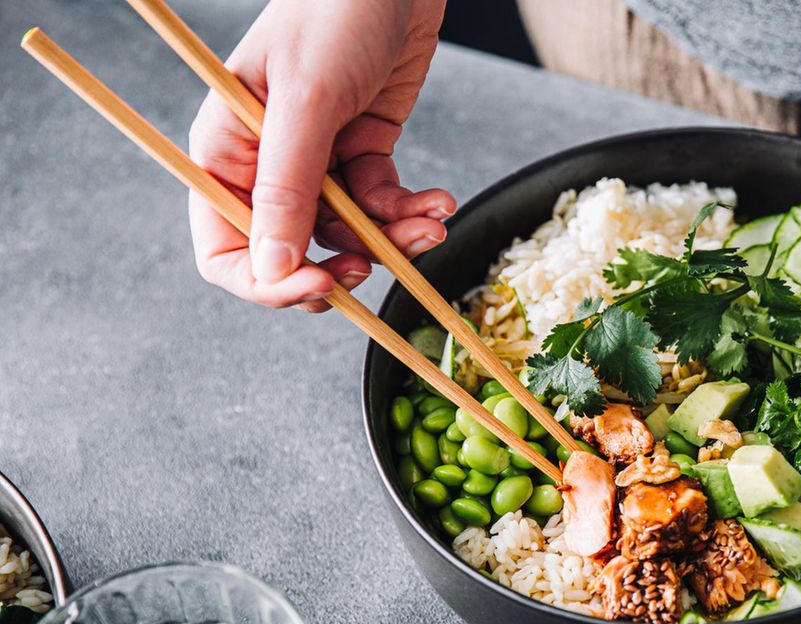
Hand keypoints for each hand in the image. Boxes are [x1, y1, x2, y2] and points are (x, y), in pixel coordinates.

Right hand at [187, 0, 453, 311]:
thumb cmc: (333, 12)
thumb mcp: (307, 102)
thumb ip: (288, 188)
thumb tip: (273, 270)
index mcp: (227, 152)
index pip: (226, 250)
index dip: (269, 282)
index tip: (319, 285)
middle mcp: (268, 165)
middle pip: (292, 253)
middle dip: (340, 265)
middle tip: (378, 263)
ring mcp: (317, 162)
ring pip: (347, 236)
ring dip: (391, 240)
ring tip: (430, 221)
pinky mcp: (364, 152)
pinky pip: (381, 206)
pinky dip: (410, 212)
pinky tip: (438, 200)